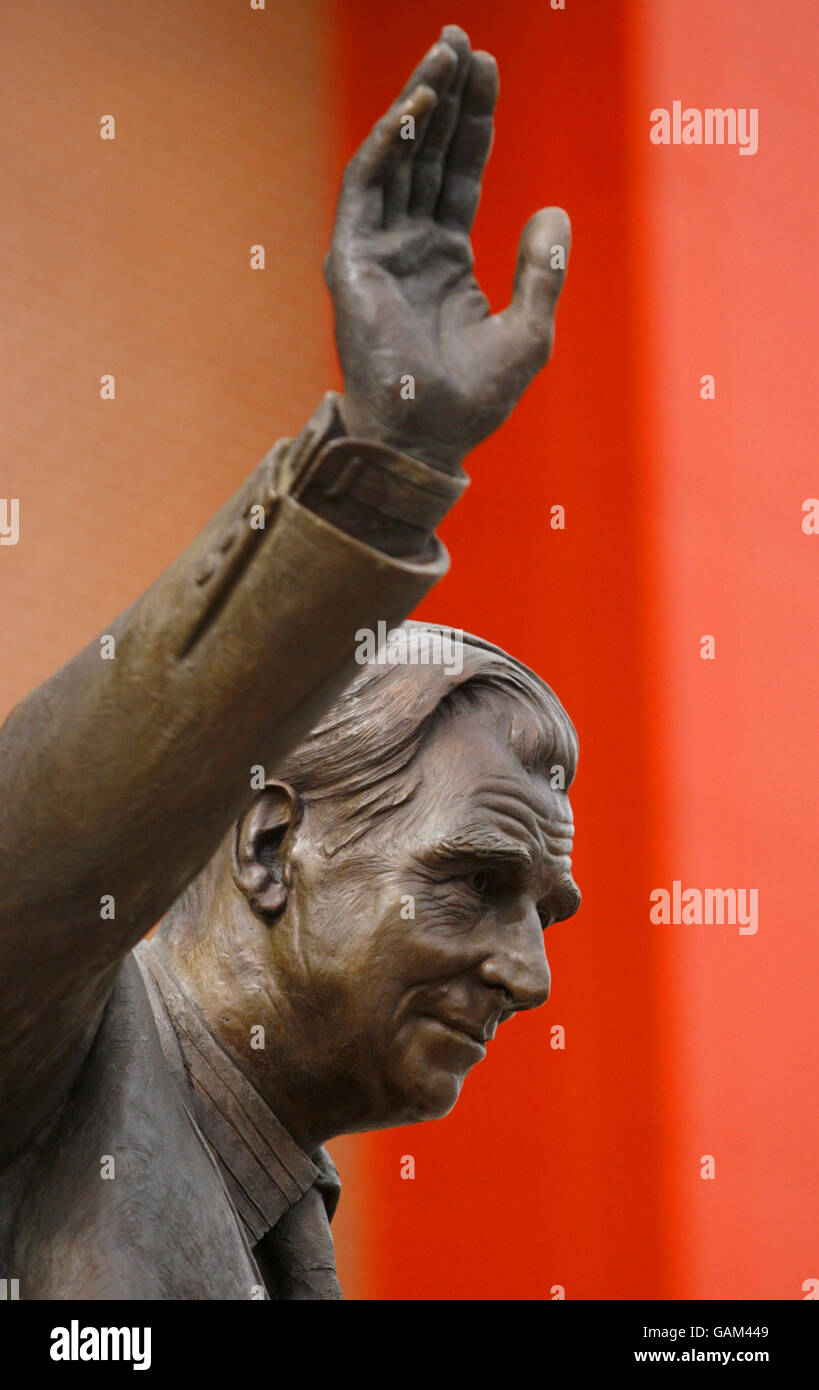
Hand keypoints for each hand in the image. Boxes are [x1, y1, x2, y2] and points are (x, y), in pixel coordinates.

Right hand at [325, 25, 570, 474]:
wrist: (426, 441)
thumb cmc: (474, 401)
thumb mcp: (528, 332)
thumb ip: (543, 272)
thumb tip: (554, 210)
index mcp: (445, 261)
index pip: (458, 175)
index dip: (474, 123)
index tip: (490, 70)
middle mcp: (408, 248)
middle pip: (427, 155)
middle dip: (445, 97)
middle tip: (461, 40)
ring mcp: (376, 252)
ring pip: (395, 161)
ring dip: (417, 105)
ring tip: (444, 56)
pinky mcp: (351, 261)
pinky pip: (366, 188)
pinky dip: (388, 145)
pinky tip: (417, 108)